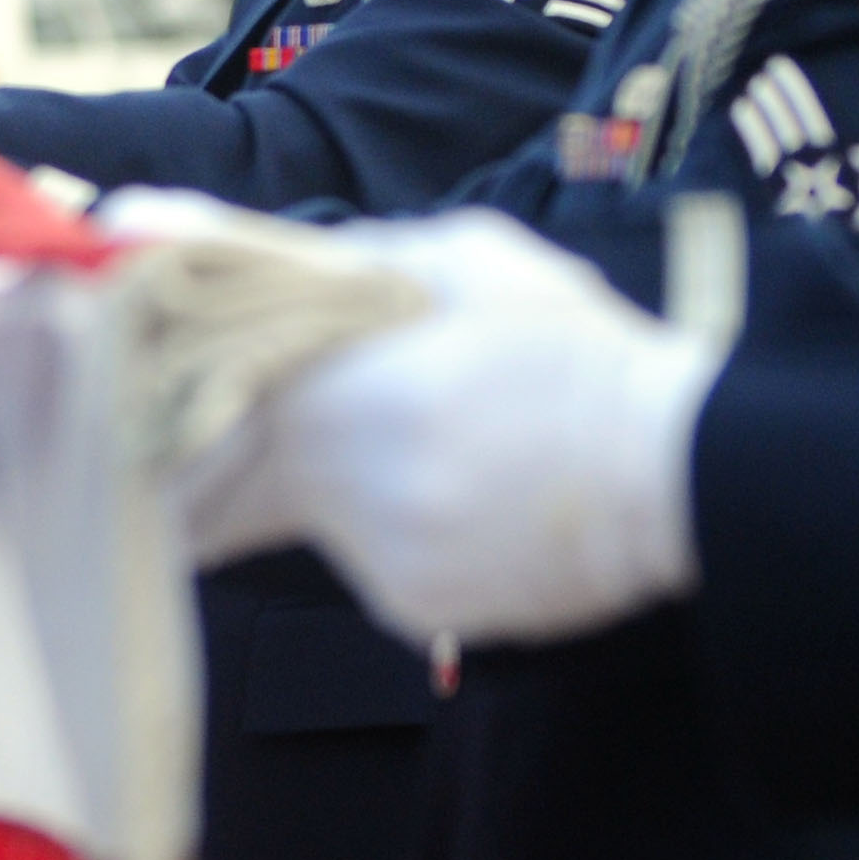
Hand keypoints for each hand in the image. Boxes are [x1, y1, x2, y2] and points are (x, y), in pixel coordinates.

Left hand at [190, 209, 714, 645]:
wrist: (682, 468)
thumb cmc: (576, 353)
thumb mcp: (474, 263)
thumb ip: (357, 257)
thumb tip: (270, 253)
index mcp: (359, 393)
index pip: (221, 398)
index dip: (197, 386)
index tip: (176, 377)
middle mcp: (357, 484)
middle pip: (243, 469)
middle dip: (248, 441)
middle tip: (271, 415)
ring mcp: (381, 554)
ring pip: (308, 513)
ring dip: (331, 481)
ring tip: (417, 445)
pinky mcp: (412, 606)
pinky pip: (364, 560)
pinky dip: (387, 529)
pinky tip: (454, 497)